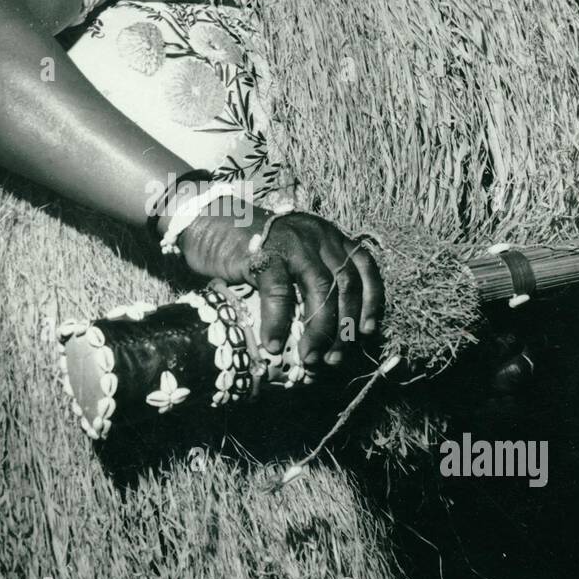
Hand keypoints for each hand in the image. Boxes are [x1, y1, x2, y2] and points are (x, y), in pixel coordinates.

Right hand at [173, 205, 382, 365]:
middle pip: (345, 284)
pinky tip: (274, 344)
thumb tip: (326, 330)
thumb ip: (310, 277)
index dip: (372, 300)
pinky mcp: (264, 253)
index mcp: (328, 236)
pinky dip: (278, 322)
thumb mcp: (290, 255)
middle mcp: (316, 235)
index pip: (364, 266)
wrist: (206, 220)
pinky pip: (279, 293)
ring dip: (319, 329)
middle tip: (333, 357)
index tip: (368, 331)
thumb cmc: (248, 246)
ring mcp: (291, 242)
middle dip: (344, 326)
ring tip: (309, 357)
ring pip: (320, 289)